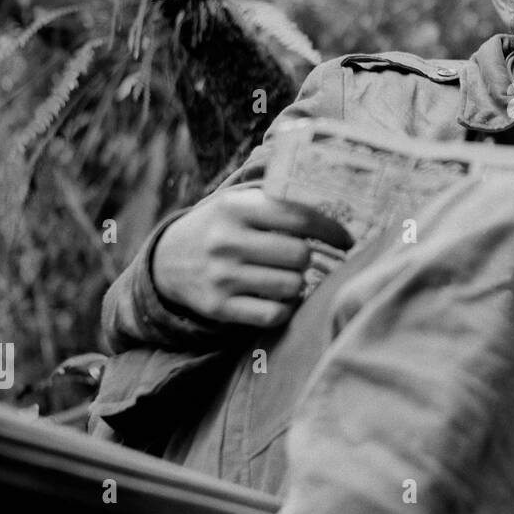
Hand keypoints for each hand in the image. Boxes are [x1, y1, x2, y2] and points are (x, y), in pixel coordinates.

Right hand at [151, 184, 352, 327]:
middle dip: (310, 258)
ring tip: (290, 276)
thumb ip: (278, 199)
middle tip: (308, 258)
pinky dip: (286, 308)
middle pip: (299, 255)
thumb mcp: (239, 202)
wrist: (167, 260)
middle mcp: (226, 240)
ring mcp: (221, 276)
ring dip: (299, 283)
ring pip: (291, 286)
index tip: (347, 239)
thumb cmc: (221, 227)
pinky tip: (281, 298)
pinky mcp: (218, 307)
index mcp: (237, 207)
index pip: (298, 217)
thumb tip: (338, 202)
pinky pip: (273, 314)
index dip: (331, 230)